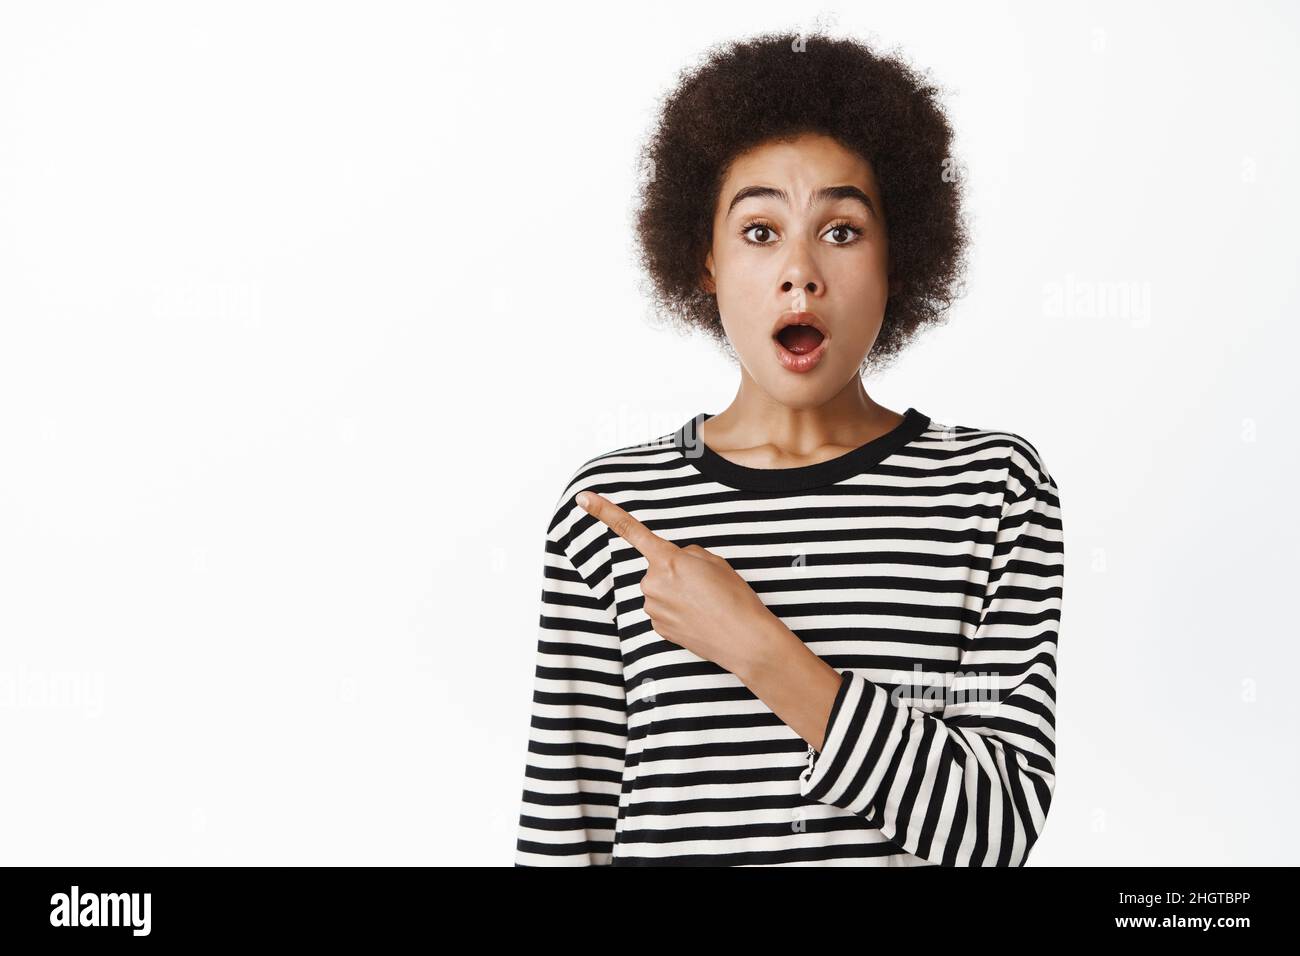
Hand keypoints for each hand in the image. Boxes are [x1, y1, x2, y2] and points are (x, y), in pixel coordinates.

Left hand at [576, 490, 777, 678]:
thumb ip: (687, 554)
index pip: (630, 530)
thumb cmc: (734, 598)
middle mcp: (652, 583)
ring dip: (678, 593)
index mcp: (667, 560)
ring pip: (660, 590)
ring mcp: (652, 608)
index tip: (583, 497)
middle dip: (676, 571)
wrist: (743, 640)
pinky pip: (663, 610)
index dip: (604, 511)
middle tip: (705, 585)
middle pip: (658, 567)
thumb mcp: (714, 561)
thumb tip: (675, 563)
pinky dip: (678, 611)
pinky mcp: (657, 628)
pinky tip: (698, 618)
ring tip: (705, 604)